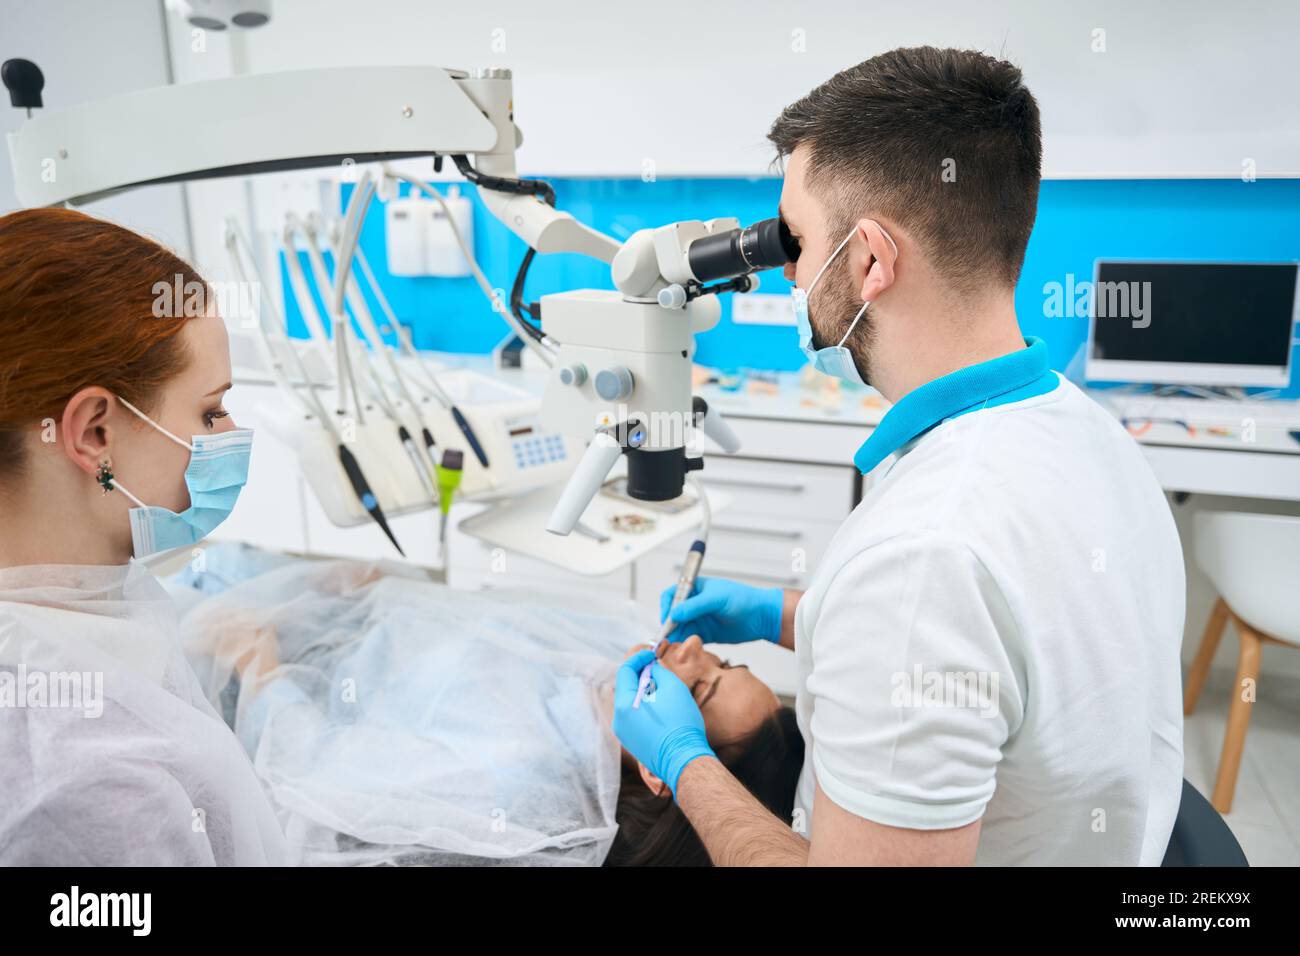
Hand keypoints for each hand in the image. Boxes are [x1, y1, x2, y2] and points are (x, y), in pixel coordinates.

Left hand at [612, 649, 714, 794]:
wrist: (685, 759)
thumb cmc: (681, 724)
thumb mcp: (672, 687)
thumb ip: (658, 672)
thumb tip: (651, 668)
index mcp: (624, 704)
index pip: (625, 671)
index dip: (638, 658)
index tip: (651, 654)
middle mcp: (618, 719)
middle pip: (625, 687)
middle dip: (640, 675)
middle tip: (656, 668)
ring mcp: (623, 733)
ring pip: (630, 703)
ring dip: (642, 691)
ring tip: (661, 687)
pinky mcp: (632, 743)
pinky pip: (634, 717)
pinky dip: (643, 706)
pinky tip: (660, 706)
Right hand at [659, 576, 783, 643]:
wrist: (762, 617)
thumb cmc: (743, 600)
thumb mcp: (716, 599)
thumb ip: (694, 606)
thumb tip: (674, 614)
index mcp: (695, 589)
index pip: (672, 595)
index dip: (666, 606)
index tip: (667, 619)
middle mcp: (695, 604)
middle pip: (673, 614)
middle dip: (668, 626)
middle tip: (667, 638)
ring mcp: (699, 619)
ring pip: (680, 629)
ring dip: (675, 637)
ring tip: (674, 647)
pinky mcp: (706, 634)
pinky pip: (690, 639)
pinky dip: (685, 644)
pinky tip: (684, 650)